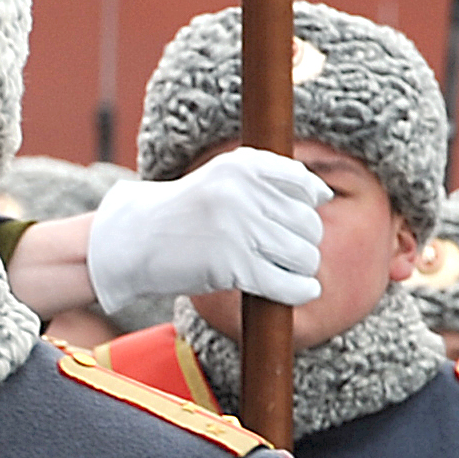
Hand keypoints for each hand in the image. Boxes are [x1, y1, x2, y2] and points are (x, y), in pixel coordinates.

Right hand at [85, 151, 327, 308]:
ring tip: (291, 272)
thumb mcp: (221, 179)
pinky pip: (286, 283)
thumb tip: (323, 194)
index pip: (302, 183)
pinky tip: (301, 292)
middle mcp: (242, 192)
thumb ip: (267, 179)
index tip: (300, 218)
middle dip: (306, 242)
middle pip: (308, 223)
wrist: (135, 240)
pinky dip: (300, 291)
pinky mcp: (233, 266)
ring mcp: (238, 228)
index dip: (310, 205)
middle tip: (290, 254)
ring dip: (304, 269)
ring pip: (302, 255)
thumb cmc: (184, 214)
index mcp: (242, 165)